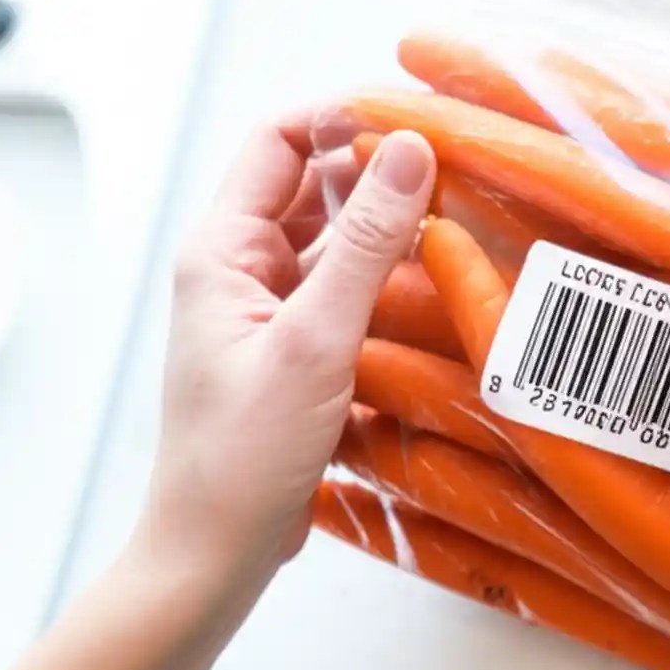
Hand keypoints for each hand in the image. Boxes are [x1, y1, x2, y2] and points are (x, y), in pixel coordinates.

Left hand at [146, 118, 435, 575]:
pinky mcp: (295, 348)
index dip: (339, 118)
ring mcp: (268, 309)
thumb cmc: (243, 455)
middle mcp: (241, 269)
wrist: (216, 551)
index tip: (410, 120)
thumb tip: (409, 151)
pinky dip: (384, 281)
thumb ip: (364, 243)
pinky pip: (343, 290)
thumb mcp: (314, 340)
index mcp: (222, 250)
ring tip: (453, 221)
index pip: (277, 141)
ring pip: (334, 241)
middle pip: (311, 187)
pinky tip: (431, 287)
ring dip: (386, 229)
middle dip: (375, 172)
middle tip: (451, 168)